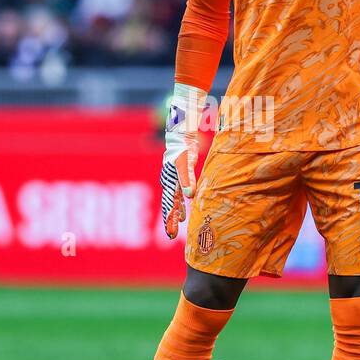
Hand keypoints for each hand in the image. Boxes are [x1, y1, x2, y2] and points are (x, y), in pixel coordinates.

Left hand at [160, 83, 206, 237]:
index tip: (170, 235)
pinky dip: (187, 183)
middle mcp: (170, 176)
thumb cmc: (183, 144)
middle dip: (170, 219)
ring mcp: (175, 168)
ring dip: (176, 206)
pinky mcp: (181, 158)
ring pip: (174, 190)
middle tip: (170, 236)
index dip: (170, 218)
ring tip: (177, 221)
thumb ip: (187, 179)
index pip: (170, 203)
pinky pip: (184, 173)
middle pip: (170, 201)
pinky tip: (190, 195)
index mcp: (171, 180)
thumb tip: (190, 195)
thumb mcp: (186, 163)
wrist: (180, 123)